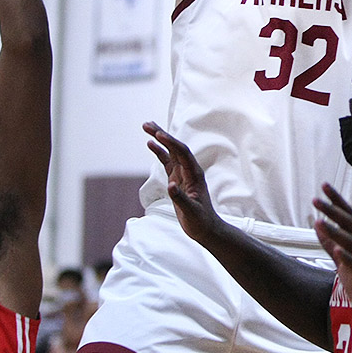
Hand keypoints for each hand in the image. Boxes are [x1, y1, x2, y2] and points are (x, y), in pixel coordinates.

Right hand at [144, 121, 222, 242]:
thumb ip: (180, 198)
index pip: (182, 153)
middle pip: (175, 147)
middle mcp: (190, 170)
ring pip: (170, 151)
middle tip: (147, 124)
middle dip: (162, 134)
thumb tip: (170, 185)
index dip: (170, 143)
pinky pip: (167, 161)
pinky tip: (150, 144)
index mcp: (195, 174)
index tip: (158, 134)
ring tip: (146, 127)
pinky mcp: (177, 179)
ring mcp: (183, 173)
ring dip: (159, 139)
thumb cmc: (200, 221)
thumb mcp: (190, 211)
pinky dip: (159, 152)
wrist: (205, 228)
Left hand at [313, 182, 351, 325]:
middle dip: (332, 211)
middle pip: (348, 224)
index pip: (347, 215)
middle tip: (317, 199)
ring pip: (351, 243)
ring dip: (335, 232)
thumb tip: (318, 224)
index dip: (336, 201)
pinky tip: (337, 251)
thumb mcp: (343, 260)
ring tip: (320, 221)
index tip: (324, 185)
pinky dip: (347, 258)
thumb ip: (330, 243)